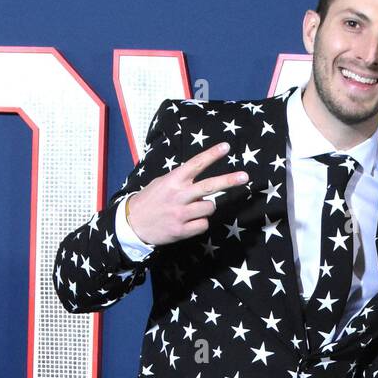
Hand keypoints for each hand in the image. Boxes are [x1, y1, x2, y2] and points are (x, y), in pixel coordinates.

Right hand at [126, 142, 248, 246]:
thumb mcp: (162, 183)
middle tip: (244, 176)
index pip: (195, 164)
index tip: (226, 147)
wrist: (132, 224)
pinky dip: (199, 223)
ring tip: (190, 210)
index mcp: (173, 180)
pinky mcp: (181, 230)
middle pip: (209, 186)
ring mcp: (180, 214)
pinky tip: (187, 222)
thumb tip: (201, 182)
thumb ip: (181, 181)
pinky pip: (203, 225)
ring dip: (205, 208)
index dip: (211, 155)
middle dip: (228, 181)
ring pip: (209, 207)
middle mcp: (178, 196)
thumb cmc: (151, 200)